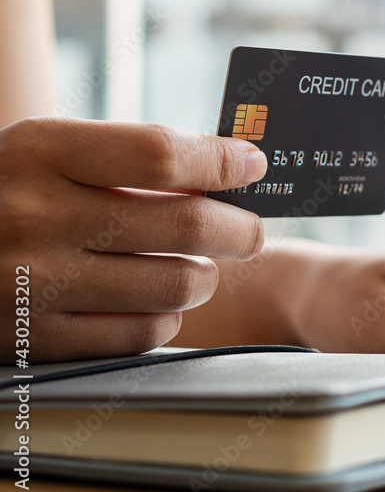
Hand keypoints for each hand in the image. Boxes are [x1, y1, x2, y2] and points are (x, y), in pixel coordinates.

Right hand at [0, 117, 267, 362]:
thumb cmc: (1, 195)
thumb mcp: (42, 154)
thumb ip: (124, 160)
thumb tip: (227, 169)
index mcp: (39, 152)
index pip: (160, 154)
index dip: (221, 161)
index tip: (252, 165)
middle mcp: (38, 216)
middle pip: (188, 226)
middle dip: (240, 229)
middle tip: (250, 231)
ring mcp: (37, 283)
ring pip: (177, 285)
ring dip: (204, 276)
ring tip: (199, 267)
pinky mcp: (38, 339)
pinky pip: (144, 333)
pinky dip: (167, 317)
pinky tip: (158, 301)